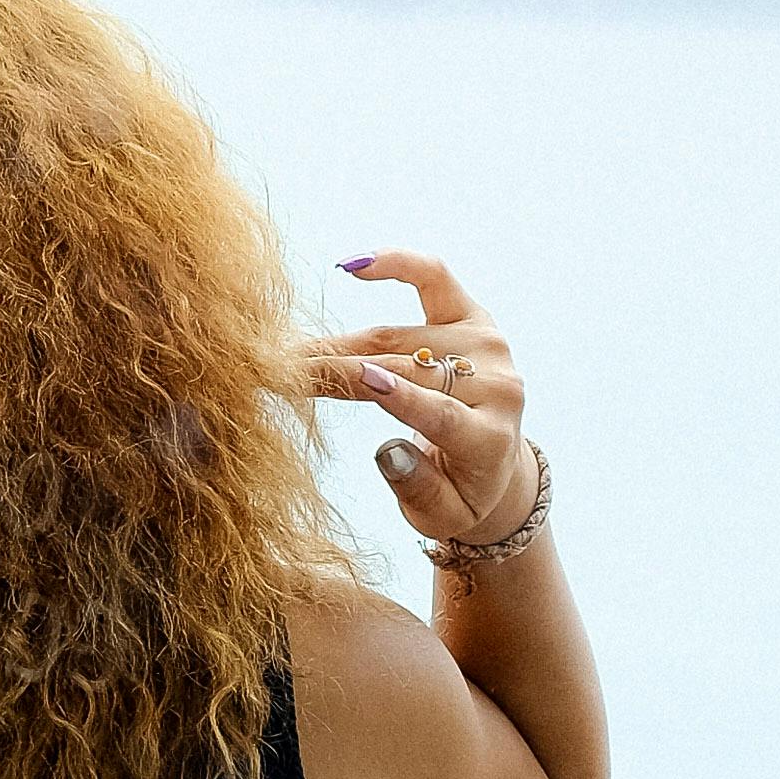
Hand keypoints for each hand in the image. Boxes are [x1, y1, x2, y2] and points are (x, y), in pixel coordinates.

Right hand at [308, 250, 534, 557]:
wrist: (497, 467)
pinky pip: (434, 279)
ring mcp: (486, 346)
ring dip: (341, 345)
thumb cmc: (459, 494)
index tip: (359, 380)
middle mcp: (496, 385)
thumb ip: (416, 486)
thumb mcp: (440, 514)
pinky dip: (397, 264)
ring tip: (292, 353)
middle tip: (282, 372)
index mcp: (490, 437)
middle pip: (408, 369)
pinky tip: (354, 264)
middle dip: (340, 369)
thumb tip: (387, 451)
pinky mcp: (474, 317)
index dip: (401, 396)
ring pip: (399, 336)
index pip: (441, 412)